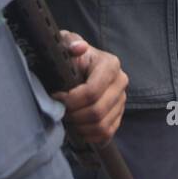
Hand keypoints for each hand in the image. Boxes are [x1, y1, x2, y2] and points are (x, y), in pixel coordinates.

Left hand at [54, 30, 126, 144]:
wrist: (79, 65)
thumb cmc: (71, 55)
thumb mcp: (66, 43)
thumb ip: (70, 43)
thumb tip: (78, 48)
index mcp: (110, 64)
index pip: (92, 91)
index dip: (71, 99)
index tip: (55, 97)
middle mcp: (121, 82)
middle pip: (97, 111)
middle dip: (74, 115)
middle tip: (59, 111)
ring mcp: (122, 100)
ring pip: (102, 125)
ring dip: (80, 127)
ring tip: (66, 119)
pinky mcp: (119, 114)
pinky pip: (107, 133)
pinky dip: (90, 135)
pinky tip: (77, 128)